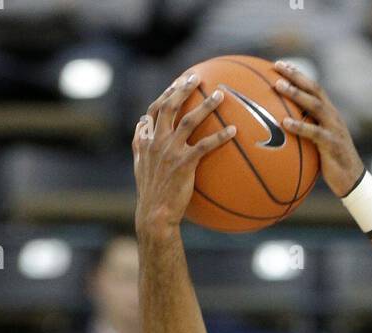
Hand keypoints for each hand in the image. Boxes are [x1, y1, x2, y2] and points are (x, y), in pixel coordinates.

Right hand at [133, 75, 236, 233]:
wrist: (154, 215)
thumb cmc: (150, 194)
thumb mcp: (138, 165)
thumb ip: (139, 143)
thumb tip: (140, 124)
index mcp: (146, 141)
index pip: (154, 110)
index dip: (166, 94)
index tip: (178, 82)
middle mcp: (157, 142)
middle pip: (170, 107)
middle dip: (183, 89)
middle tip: (197, 77)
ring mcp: (170, 152)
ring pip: (189, 121)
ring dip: (206, 105)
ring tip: (220, 95)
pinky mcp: (184, 164)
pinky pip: (205, 145)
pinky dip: (220, 136)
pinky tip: (233, 130)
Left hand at [272, 61, 364, 198]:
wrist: (352, 181)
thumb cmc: (332, 163)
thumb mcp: (319, 144)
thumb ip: (306, 133)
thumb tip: (282, 130)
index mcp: (329, 113)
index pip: (314, 88)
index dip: (299, 74)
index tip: (282, 65)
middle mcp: (333, 116)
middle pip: (314, 89)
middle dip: (296, 75)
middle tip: (277, 66)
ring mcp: (333, 129)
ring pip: (315, 105)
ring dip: (296, 94)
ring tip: (278, 86)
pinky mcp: (332, 144)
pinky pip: (314, 133)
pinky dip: (300, 126)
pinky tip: (285, 122)